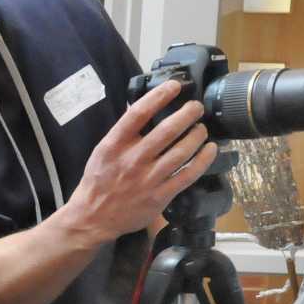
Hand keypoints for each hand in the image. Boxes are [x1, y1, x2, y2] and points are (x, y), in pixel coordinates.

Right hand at [59, 80, 213, 244]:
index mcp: (115, 145)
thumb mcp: (103, 151)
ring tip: (201, 128)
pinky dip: (202, 160)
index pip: (139, 113)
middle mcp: (132, 160)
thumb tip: (143, 108)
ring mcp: (147, 179)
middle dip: (187, 114)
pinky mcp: (160, 196)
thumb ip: (123, 133)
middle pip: (167, 130)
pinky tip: (210, 150)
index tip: (175, 85)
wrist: (93, 217)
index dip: (159, 96)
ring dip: (196, 135)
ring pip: (181, 152)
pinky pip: (187, 175)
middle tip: (196, 107)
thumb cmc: (99, 181)